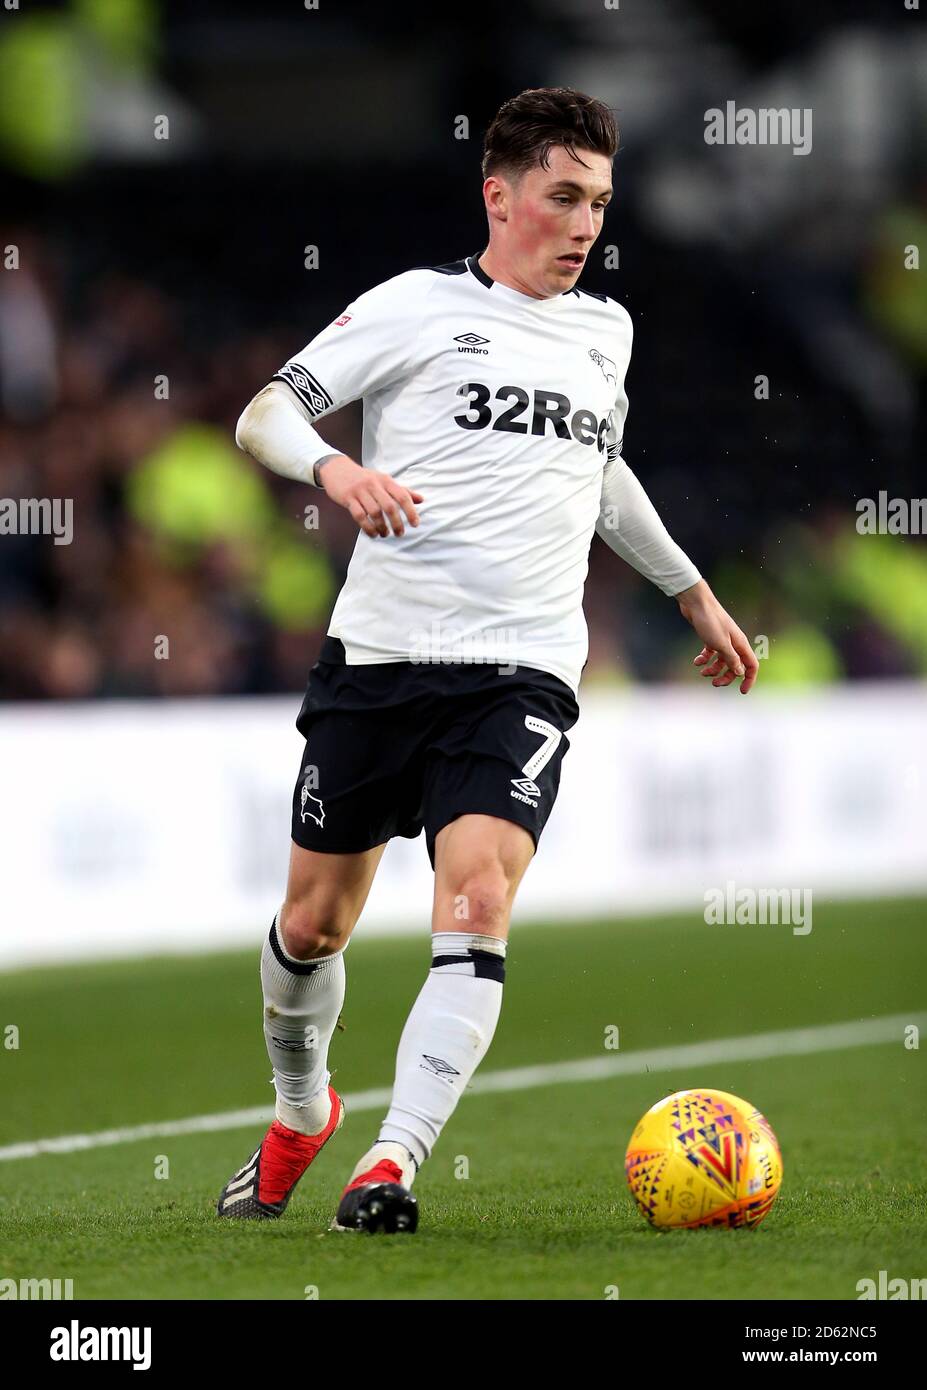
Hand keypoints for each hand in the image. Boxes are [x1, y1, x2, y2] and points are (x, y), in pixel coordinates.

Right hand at [318, 455, 422, 537]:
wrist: (337, 469)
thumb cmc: (364, 478)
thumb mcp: (383, 480)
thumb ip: (401, 490)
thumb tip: (421, 499)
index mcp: (385, 480)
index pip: (402, 496)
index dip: (411, 511)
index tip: (415, 524)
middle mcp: (374, 484)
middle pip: (389, 506)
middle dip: (396, 523)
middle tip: (400, 534)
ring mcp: (360, 491)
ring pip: (374, 513)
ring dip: (381, 527)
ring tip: (385, 534)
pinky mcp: (348, 498)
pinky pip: (359, 516)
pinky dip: (367, 528)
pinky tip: (373, 534)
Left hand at [676, 579, 757, 693]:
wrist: (696, 603)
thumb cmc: (710, 622)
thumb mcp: (721, 644)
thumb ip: (731, 659)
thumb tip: (740, 673)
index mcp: (740, 644)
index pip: (751, 665)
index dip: (749, 679)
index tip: (742, 692)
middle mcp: (734, 643)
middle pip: (735, 666)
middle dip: (726, 677)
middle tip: (714, 683)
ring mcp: (722, 640)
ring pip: (722, 661)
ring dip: (713, 670)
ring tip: (702, 672)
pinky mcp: (711, 637)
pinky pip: (711, 654)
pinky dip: (705, 659)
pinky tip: (697, 662)